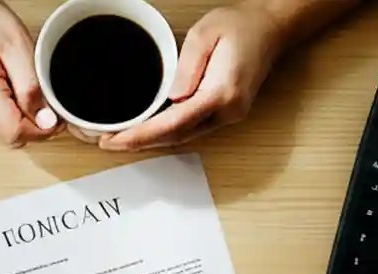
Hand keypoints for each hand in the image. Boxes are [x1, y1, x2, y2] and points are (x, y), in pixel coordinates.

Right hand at [0, 0, 61, 146]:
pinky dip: (11, 115)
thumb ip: (31, 87)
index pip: (15, 132)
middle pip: (10, 137)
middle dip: (34, 127)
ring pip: (3, 133)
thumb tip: (45, 121)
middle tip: (46, 103)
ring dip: (22, 121)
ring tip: (26, 90)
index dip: (42, 130)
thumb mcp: (17, 47)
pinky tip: (14, 92)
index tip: (57, 118)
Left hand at [99, 3, 283, 151]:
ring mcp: (229, 116)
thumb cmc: (240, 26)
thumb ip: (187, 67)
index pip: (174, 123)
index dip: (142, 135)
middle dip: (141, 142)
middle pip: (176, 136)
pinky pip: (191, 128)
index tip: (117, 140)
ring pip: (183, 136)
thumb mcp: (205, 34)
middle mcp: (227, 112)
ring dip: (152, 140)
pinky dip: (166, 132)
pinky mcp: (226, 113)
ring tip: (120, 139)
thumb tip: (171, 98)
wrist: (270, 29)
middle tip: (107, 142)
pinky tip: (147, 130)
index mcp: (222, 93)